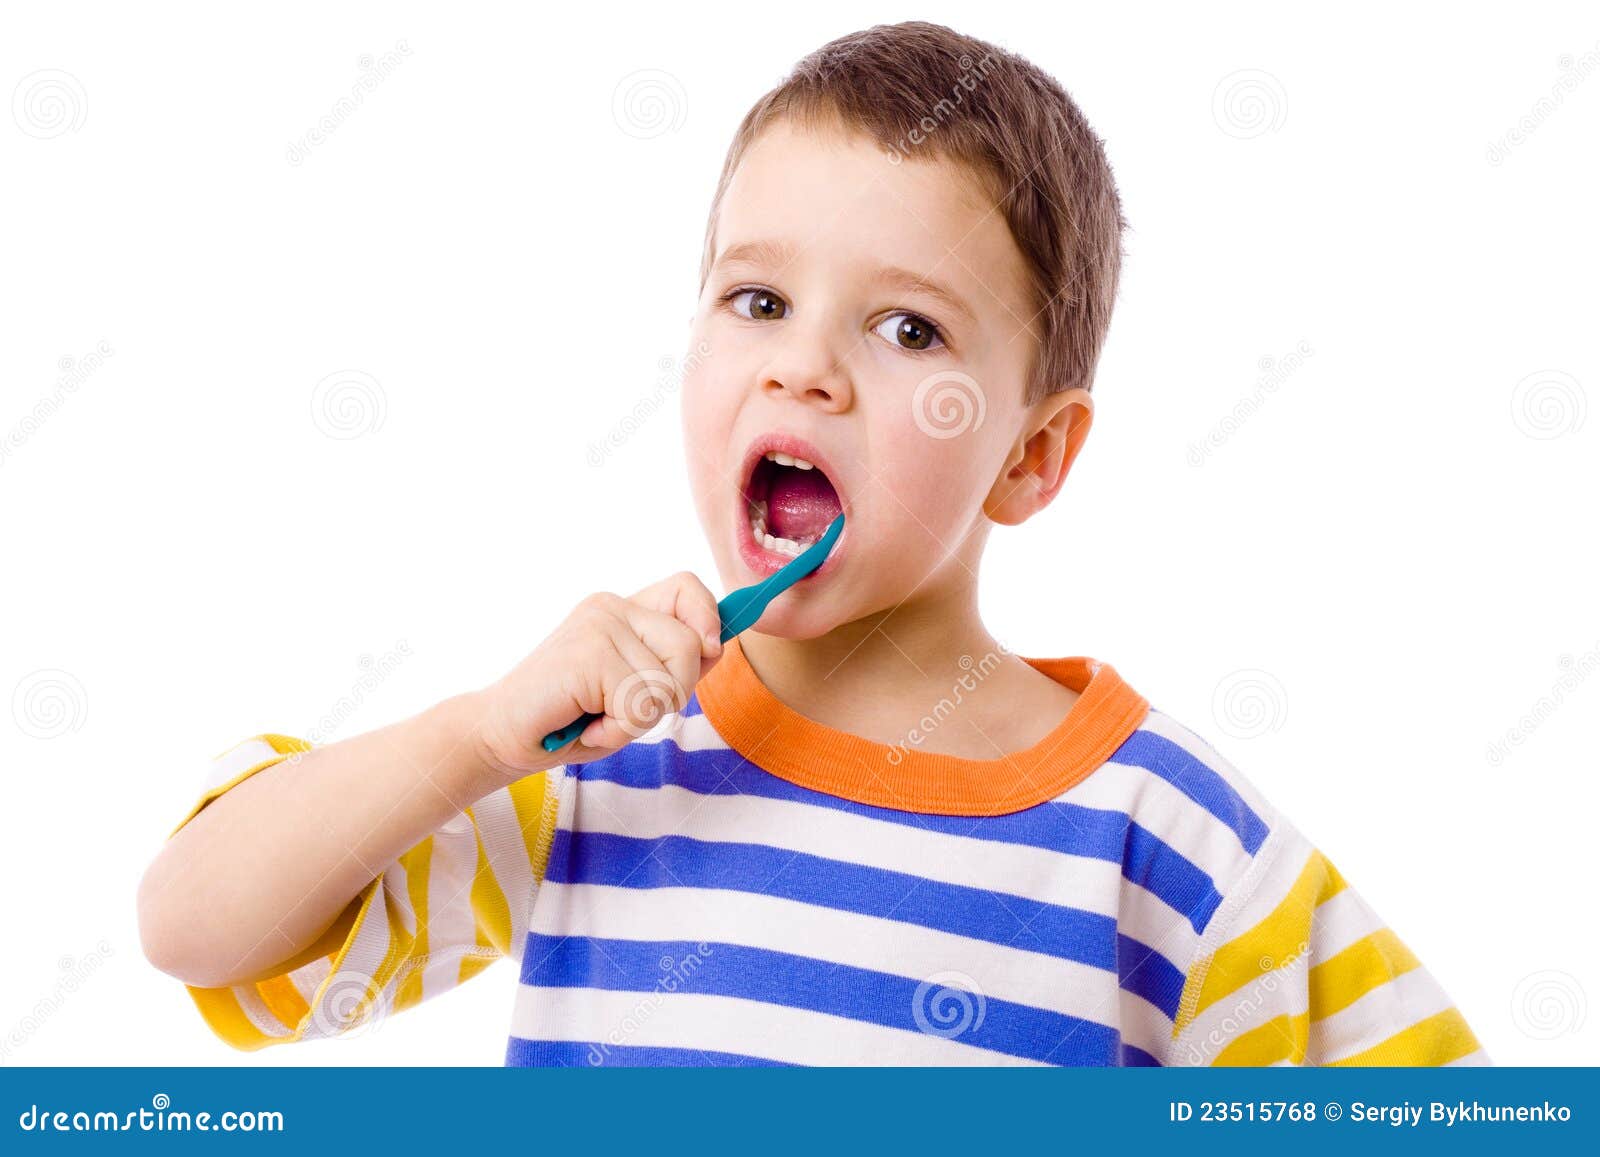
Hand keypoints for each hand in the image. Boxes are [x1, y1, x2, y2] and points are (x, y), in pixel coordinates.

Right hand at [473, 571, 722, 777]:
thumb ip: (672, 666)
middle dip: (671, 695)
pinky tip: (586, 724)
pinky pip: (638, 703)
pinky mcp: (587, 653)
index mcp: (624, 610)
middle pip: (690, 644)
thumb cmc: (571, 717)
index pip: (687, 587)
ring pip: (667, 682)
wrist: (500, 734)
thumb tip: (716, 642)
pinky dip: (618, 730)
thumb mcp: (634, 691)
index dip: (707, 619)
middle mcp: (611, 607)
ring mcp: (598, 626)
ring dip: (637, 720)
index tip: (704, 652)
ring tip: (598, 717)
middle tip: (624, 709)